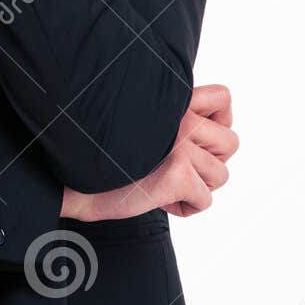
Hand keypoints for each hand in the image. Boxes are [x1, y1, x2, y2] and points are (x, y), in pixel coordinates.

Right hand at [60, 85, 238, 221]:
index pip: (223, 98)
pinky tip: (159, 198)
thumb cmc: (105, 153)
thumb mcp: (144, 124)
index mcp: (171, 100)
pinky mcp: (179, 174)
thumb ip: (174, 121)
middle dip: (211, 162)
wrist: (73, 177)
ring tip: (167, 183)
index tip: (199, 138)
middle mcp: (180, 117)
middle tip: (181, 168)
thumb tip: (211, 136)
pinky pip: (205, 200)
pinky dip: (185, 207)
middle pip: (230, 143)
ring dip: (198, 187)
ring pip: (221, 175)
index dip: (220, 122)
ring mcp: (181, 144)